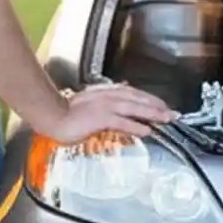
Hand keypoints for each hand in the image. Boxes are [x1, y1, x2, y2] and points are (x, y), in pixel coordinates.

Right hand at [40, 82, 178, 143]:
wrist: (51, 115)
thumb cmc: (66, 112)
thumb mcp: (90, 104)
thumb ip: (105, 105)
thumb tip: (119, 110)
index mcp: (106, 92)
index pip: (134, 93)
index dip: (149, 99)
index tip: (162, 105)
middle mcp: (108, 96)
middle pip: (139, 98)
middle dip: (157, 105)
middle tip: (172, 112)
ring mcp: (105, 106)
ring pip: (135, 108)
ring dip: (153, 113)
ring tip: (166, 119)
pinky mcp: (101, 118)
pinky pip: (123, 122)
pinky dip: (136, 126)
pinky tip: (147, 130)